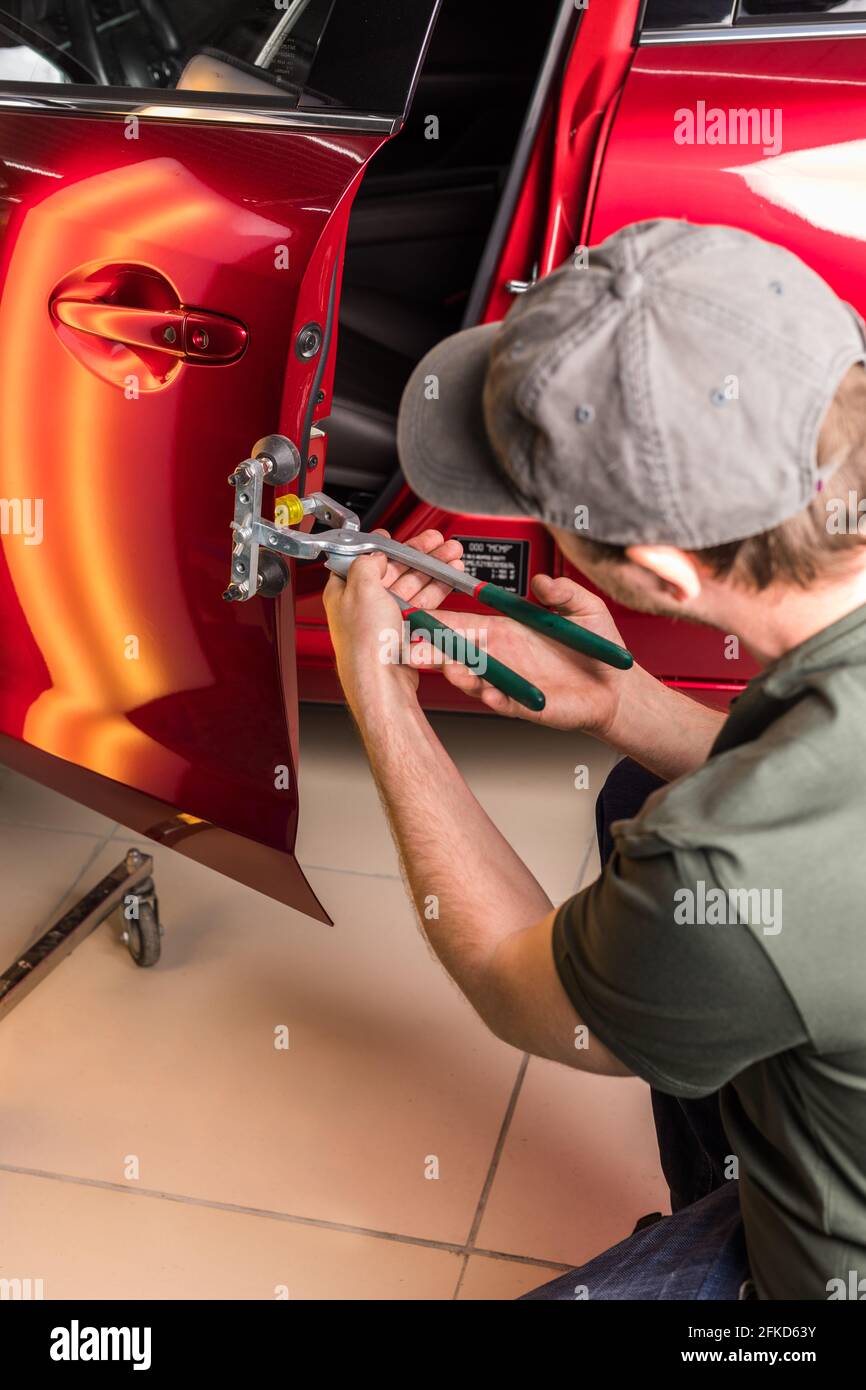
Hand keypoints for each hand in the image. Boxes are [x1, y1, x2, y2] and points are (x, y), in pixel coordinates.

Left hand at [322, 529, 463, 711]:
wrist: (382, 680)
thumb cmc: (365, 645)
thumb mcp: (362, 588)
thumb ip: (367, 563)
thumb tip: (374, 554)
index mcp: (343, 591)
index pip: (361, 560)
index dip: (379, 546)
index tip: (394, 536)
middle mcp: (362, 604)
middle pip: (392, 570)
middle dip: (418, 553)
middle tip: (437, 542)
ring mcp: (383, 619)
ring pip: (411, 585)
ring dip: (432, 568)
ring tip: (451, 556)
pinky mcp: (402, 631)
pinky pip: (421, 604)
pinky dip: (435, 589)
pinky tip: (448, 579)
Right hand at [410, 573, 635, 735]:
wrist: (618, 688)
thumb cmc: (599, 649)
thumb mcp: (587, 608)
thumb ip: (564, 592)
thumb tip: (543, 580)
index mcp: (508, 630)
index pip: (464, 623)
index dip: (440, 620)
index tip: (418, 615)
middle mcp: (504, 656)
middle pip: (458, 652)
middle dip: (432, 650)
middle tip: (413, 646)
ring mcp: (512, 682)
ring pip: (475, 679)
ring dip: (460, 675)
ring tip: (452, 668)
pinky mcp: (526, 706)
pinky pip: (503, 702)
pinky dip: (494, 698)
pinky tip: (489, 692)